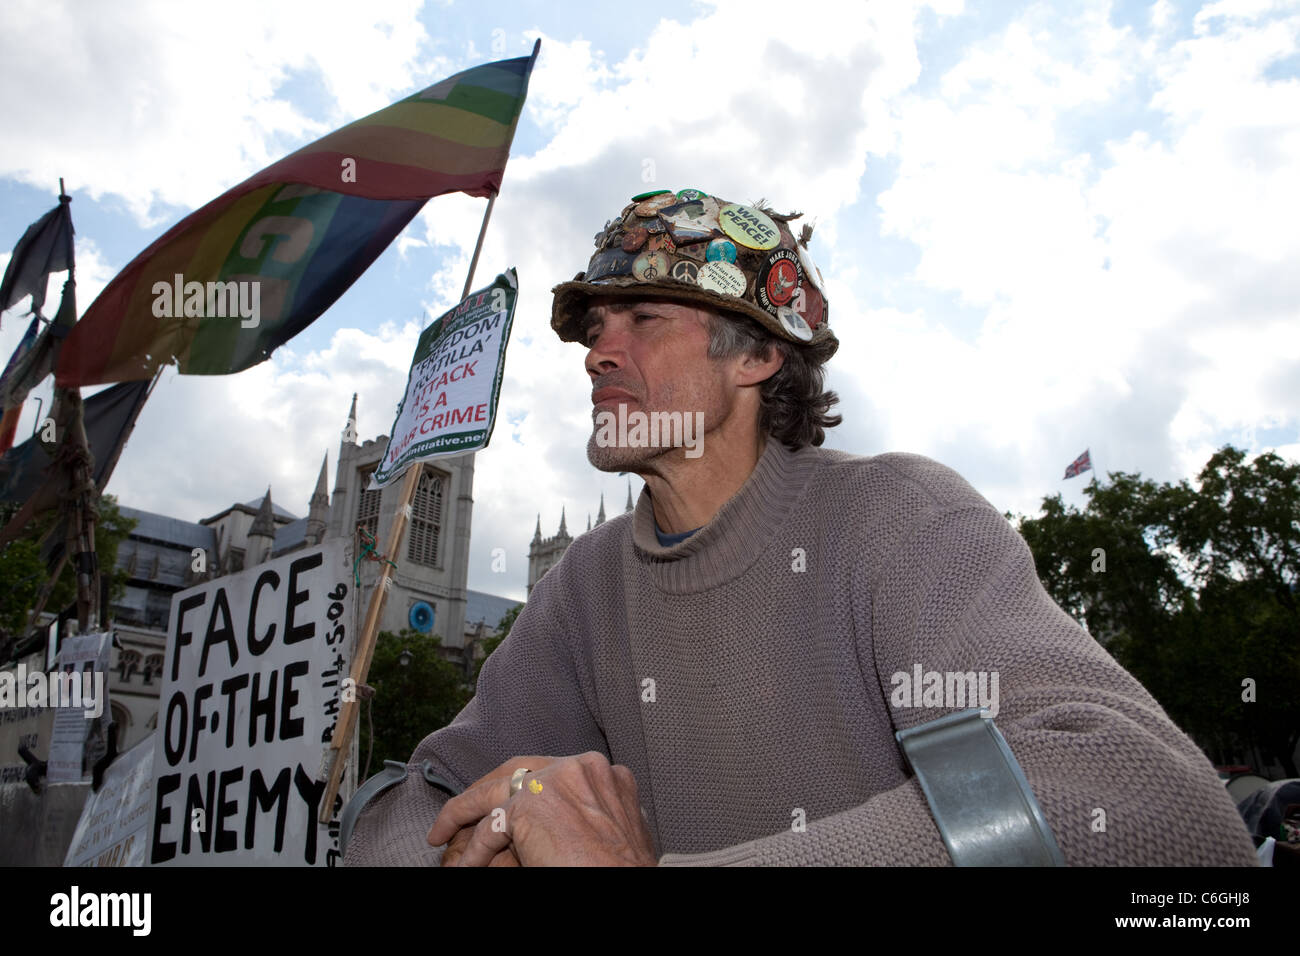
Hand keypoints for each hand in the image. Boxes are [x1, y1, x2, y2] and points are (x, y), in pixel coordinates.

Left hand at [450, 751, 656, 866]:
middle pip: (517, 769)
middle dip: (485, 790)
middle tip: (462, 811)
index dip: (520, 786)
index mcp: (604, 771)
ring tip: (443, 832)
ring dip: (462, 814)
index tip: (505, 802)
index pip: (550, 769)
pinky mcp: (529, 806)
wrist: (626, 884)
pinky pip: (488, 829)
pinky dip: (472, 852)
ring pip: (493, 792)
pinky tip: (465, 866)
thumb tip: (560, 821)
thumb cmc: (621, 870)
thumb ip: (589, 811)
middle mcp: (581, 767)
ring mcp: (554, 782)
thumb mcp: (613, 828)